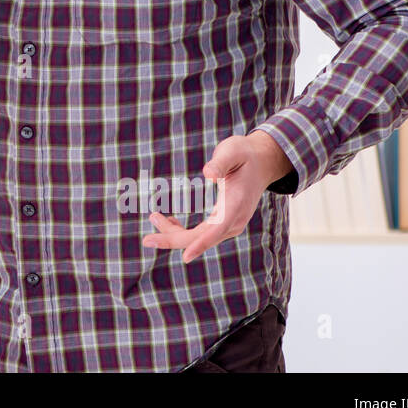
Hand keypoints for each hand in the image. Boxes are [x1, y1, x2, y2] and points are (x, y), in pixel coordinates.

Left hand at [141, 130, 292, 263]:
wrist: (262, 163)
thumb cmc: (244, 154)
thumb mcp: (233, 150)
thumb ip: (220, 162)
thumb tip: (207, 173)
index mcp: (236, 203)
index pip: (217, 229)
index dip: (201, 243)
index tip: (186, 256)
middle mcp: (235, 219)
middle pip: (201, 238)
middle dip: (173, 240)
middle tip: (146, 240)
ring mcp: (230, 224)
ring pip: (199, 238)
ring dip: (174, 233)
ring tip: (154, 216)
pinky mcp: (225, 222)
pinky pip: (202, 234)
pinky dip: (183, 231)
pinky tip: (170, 221)